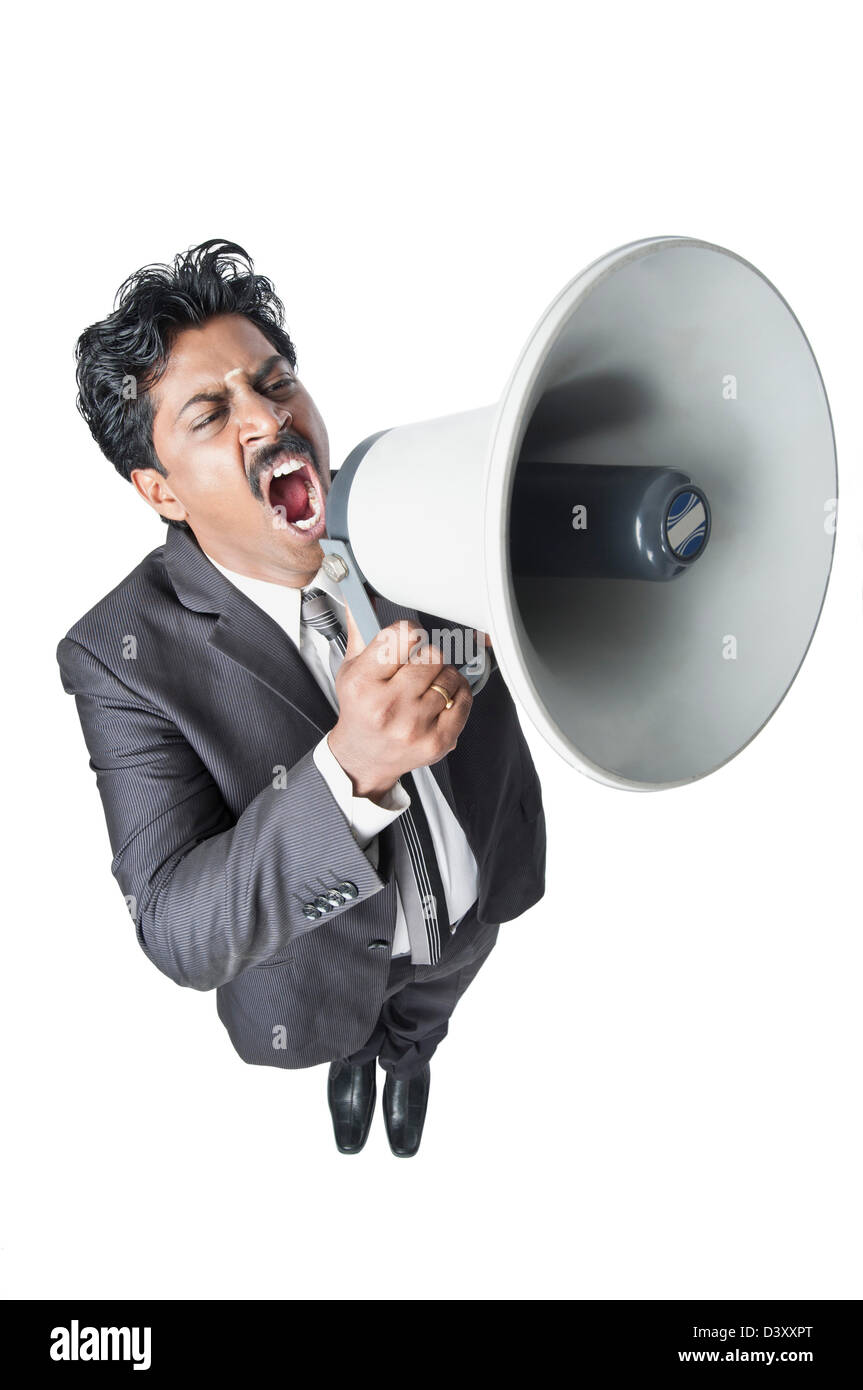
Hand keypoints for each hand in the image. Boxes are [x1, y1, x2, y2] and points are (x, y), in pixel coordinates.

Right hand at [327, 605, 473, 800]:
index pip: (403, 635)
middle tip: (414, 668)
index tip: (407, 640)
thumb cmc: (360, 711)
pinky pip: (465, 698)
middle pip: (432, 654)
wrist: (365, 757)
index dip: (410, 632)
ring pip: (450, 675)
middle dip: (426, 656)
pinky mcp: (439, 741)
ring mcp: (415, 726)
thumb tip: (360, 597)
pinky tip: (440, 699)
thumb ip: (360, 631)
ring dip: (442, 675)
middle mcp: (388, 707)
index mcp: (363, 684)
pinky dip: (457, 693)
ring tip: (424, 687)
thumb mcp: (350, 670)